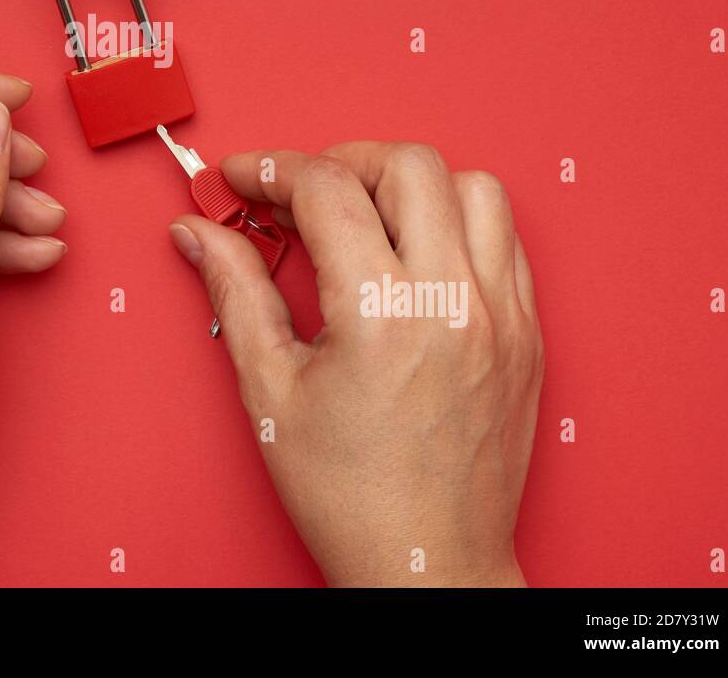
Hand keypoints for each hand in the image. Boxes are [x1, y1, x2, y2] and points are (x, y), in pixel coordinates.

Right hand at [170, 142, 542, 586]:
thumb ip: (235, 292)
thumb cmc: (350, 497)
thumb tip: (199, 233)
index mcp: (382, 314)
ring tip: (366, 218)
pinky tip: (418, 253)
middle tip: (302, 194)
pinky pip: (506, 238)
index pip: (326, 188)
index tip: (242, 179)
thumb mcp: (270, 392)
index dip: (270, 168)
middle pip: (407, 165)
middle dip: (341, 161)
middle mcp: (454, 301)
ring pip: (473, 187)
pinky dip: (459, 222)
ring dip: (410, 185)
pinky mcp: (529, 334)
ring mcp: (502, 315)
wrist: (428, 566)